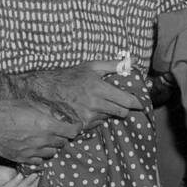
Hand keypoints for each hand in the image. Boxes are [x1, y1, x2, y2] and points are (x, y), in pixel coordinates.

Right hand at [0, 98, 80, 164]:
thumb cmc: (6, 110)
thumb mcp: (29, 104)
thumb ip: (45, 111)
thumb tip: (54, 115)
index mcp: (47, 125)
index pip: (71, 131)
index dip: (76, 128)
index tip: (76, 126)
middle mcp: (43, 140)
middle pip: (62, 143)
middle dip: (63, 137)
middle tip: (60, 131)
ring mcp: (32, 151)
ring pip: (52, 153)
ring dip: (53, 147)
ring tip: (47, 141)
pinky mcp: (22, 159)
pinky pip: (38, 161)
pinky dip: (41, 156)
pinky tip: (37, 150)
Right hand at [4, 61, 146, 128]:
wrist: (46, 90)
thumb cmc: (71, 76)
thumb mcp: (92, 66)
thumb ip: (115, 64)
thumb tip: (133, 60)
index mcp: (99, 89)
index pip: (127, 101)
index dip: (136, 102)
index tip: (140, 102)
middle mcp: (95, 105)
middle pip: (121, 112)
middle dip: (123, 107)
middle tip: (119, 101)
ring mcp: (87, 117)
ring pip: (109, 118)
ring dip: (107, 112)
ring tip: (97, 103)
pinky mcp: (80, 126)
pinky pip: (97, 124)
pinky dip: (96, 118)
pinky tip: (88, 109)